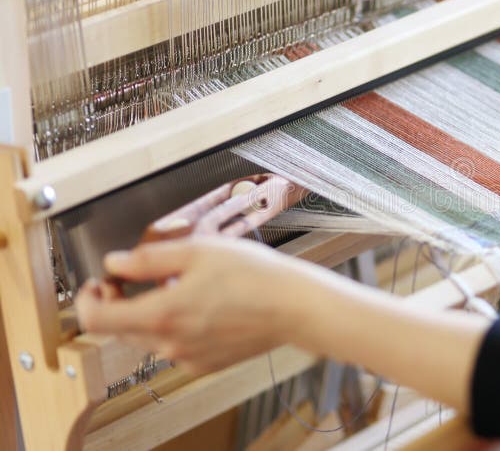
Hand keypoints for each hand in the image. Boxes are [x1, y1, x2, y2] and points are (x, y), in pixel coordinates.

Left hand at [75, 237, 317, 373]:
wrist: (294, 307)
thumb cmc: (256, 276)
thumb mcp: (198, 251)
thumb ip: (149, 259)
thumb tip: (115, 262)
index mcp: (163, 314)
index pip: (96, 319)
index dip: (87, 299)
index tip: (99, 283)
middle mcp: (171, 344)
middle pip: (120, 329)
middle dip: (118, 302)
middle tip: (133, 277)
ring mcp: (188, 359)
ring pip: (147, 338)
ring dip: (147, 314)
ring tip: (175, 286)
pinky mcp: (205, 365)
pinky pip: (173, 347)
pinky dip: (173, 327)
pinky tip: (198, 305)